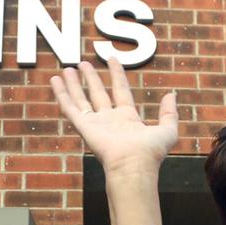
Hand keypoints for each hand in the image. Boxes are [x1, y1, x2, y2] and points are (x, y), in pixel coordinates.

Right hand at [49, 57, 177, 176]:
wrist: (134, 165)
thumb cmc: (151, 153)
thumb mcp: (168, 130)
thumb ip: (170, 113)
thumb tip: (171, 95)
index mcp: (128, 119)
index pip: (120, 91)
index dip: (116, 74)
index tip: (112, 59)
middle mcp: (110, 121)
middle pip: (98, 94)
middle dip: (91, 78)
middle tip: (83, 64)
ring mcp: (95, 124)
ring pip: (81, 99)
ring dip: (74, 84)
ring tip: (68, 69)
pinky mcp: (84, 127)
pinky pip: (70, 107)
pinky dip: (61, 94)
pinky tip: (55, 81)